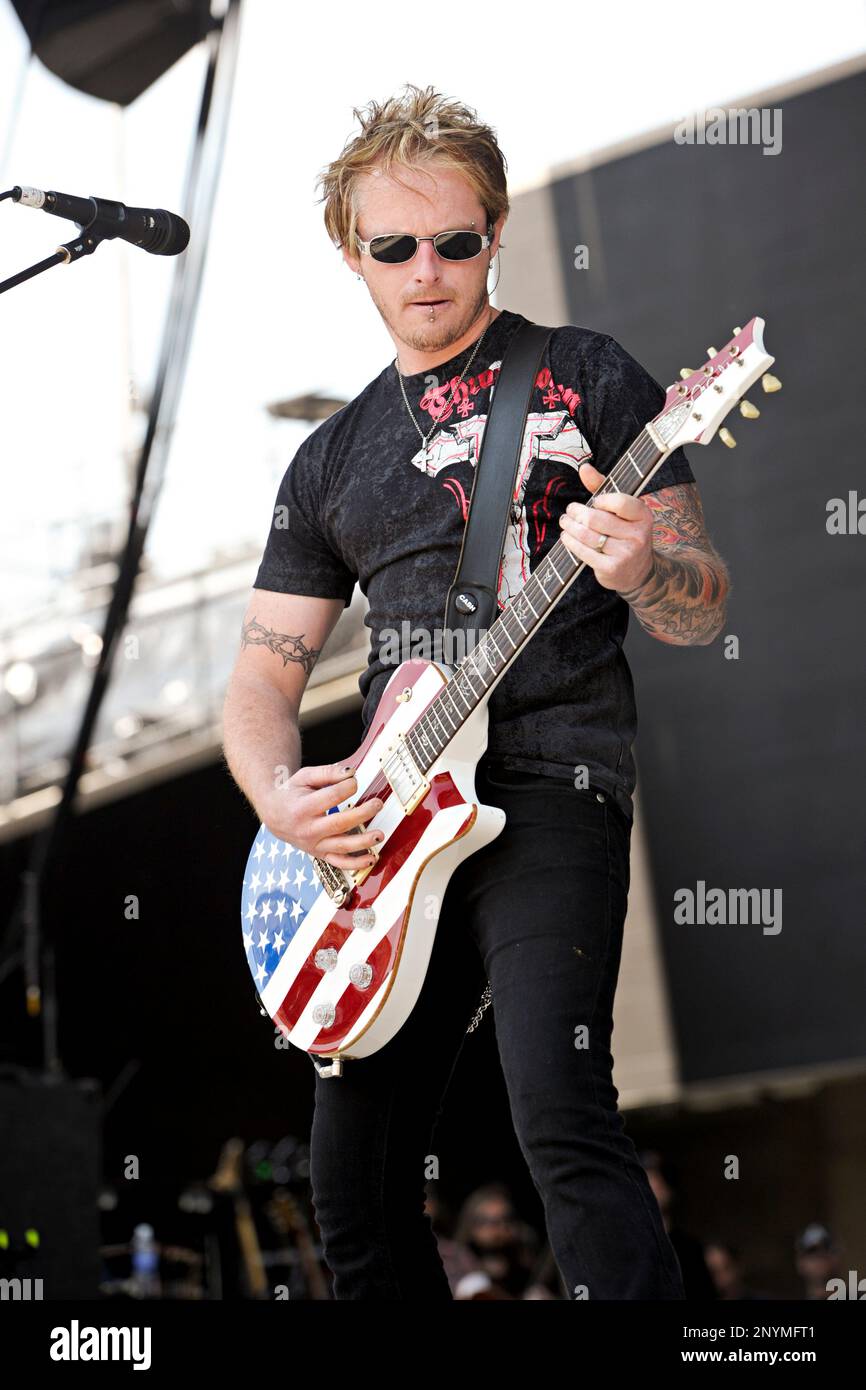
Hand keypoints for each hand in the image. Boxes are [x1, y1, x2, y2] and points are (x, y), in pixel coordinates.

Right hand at [258, 762, 383, 869]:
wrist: (275, 815)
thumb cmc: (292, 793)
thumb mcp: (304, 777)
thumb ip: (327, 773)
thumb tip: (351, 773)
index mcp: (302, 808)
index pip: (331, 797)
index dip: (348, 787)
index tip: (354, 782)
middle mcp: (308, 829)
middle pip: (340, 823)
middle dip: (362, 814)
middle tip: (377, 804)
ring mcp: (314, 844)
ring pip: (342, 846)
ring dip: (364, 842)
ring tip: (380, 835)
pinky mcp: (320, 853)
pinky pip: (339, 862)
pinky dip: (356, 863)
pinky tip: (371, 858)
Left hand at [558, 461, 654, 593]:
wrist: (637, 572)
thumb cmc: (625, 533)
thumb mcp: (621, 511)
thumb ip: (603, 487)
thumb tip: (584, 467)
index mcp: (643, 516)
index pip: (620, 502)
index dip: (602, 500)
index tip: (594, 502)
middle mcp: (638, 535)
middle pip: (596, 519)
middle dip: (577, 513)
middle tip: (569, 511)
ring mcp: (625, 553)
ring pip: (587, 535)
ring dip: (570, 527)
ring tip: (565, 522)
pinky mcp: (611, 568)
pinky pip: (584, 551)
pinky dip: (571, 542)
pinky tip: (566, 537)